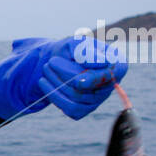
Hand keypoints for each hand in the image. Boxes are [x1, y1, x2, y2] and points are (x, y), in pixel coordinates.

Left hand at [0, 36, 126, 120]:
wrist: (36, 67)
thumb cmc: (56, 51)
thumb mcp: (67, 43)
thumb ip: (83, 49)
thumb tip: (96, 62)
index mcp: (111, 61)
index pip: (119, 69)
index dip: (102, 71)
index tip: (80, 64)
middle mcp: (108, 81)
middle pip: (94, 86)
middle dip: (67, 74)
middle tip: (49, 63)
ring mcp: (96, 99)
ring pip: (81, 99)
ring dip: (57, 85)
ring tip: (45, 72)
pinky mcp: (81, 111)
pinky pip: (73, 112)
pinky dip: (56, 99)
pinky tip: (45, 88)